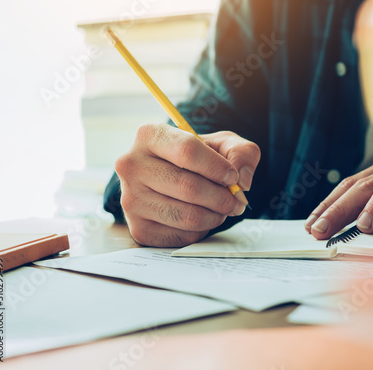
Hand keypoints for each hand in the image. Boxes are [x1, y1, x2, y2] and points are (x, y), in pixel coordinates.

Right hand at [114, 123, 259, 246]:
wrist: (173, 177)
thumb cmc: (198, 158)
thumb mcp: (223, 143)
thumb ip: (241, 153)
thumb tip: (242, 181)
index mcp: (149, 135)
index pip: (187, 151)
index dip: (218, 167)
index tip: (232, 177)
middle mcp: (131, 166)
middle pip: (188, 187)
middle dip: (222, 198)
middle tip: (236, 201)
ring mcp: (130, 199)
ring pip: (187, 216)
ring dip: (215, 216)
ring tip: (222, 209)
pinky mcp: (138, 228)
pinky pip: (181, 236)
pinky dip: (201, 231)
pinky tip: (202, 218)